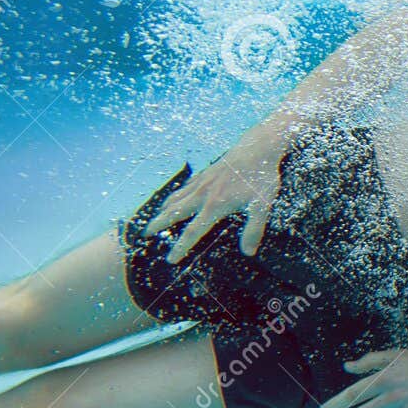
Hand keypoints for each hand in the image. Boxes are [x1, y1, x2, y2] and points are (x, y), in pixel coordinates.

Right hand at [141, 136, 283, 261]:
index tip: (170, 259)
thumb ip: (254, 230)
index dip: (181, 247)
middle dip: (158, 224)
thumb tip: (248, 252)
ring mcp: (202, 182)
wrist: (257, 148)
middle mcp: (203, 194)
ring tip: (155, 219)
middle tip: (145, 234)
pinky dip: (174, 195)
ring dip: (163, 210)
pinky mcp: (205, 173)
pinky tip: (174, 198)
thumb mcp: (262, 206)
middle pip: (174, 212)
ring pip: (176, 198)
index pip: (192, 232)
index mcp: (215, 205)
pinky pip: (184, 187)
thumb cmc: (261, 177)